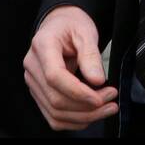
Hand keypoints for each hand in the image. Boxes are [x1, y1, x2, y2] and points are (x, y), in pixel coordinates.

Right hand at [23, 5, 117, 130]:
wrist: (60, 24)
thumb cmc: (71, 25)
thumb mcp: (85, 32)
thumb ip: (91, 55)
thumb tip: (97, 80)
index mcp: (42, 45)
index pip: (55, 76)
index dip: (78, 92)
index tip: (100, 97)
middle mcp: (33, 66)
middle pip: (55, 99)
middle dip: (87, 107)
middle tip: (111, 100)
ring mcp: (33, 81)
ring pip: (55, 112)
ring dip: (84, 116)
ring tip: (106, 107)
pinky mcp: (39, 93)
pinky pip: (53, 116)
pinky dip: (74, 120)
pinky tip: (90, 114)